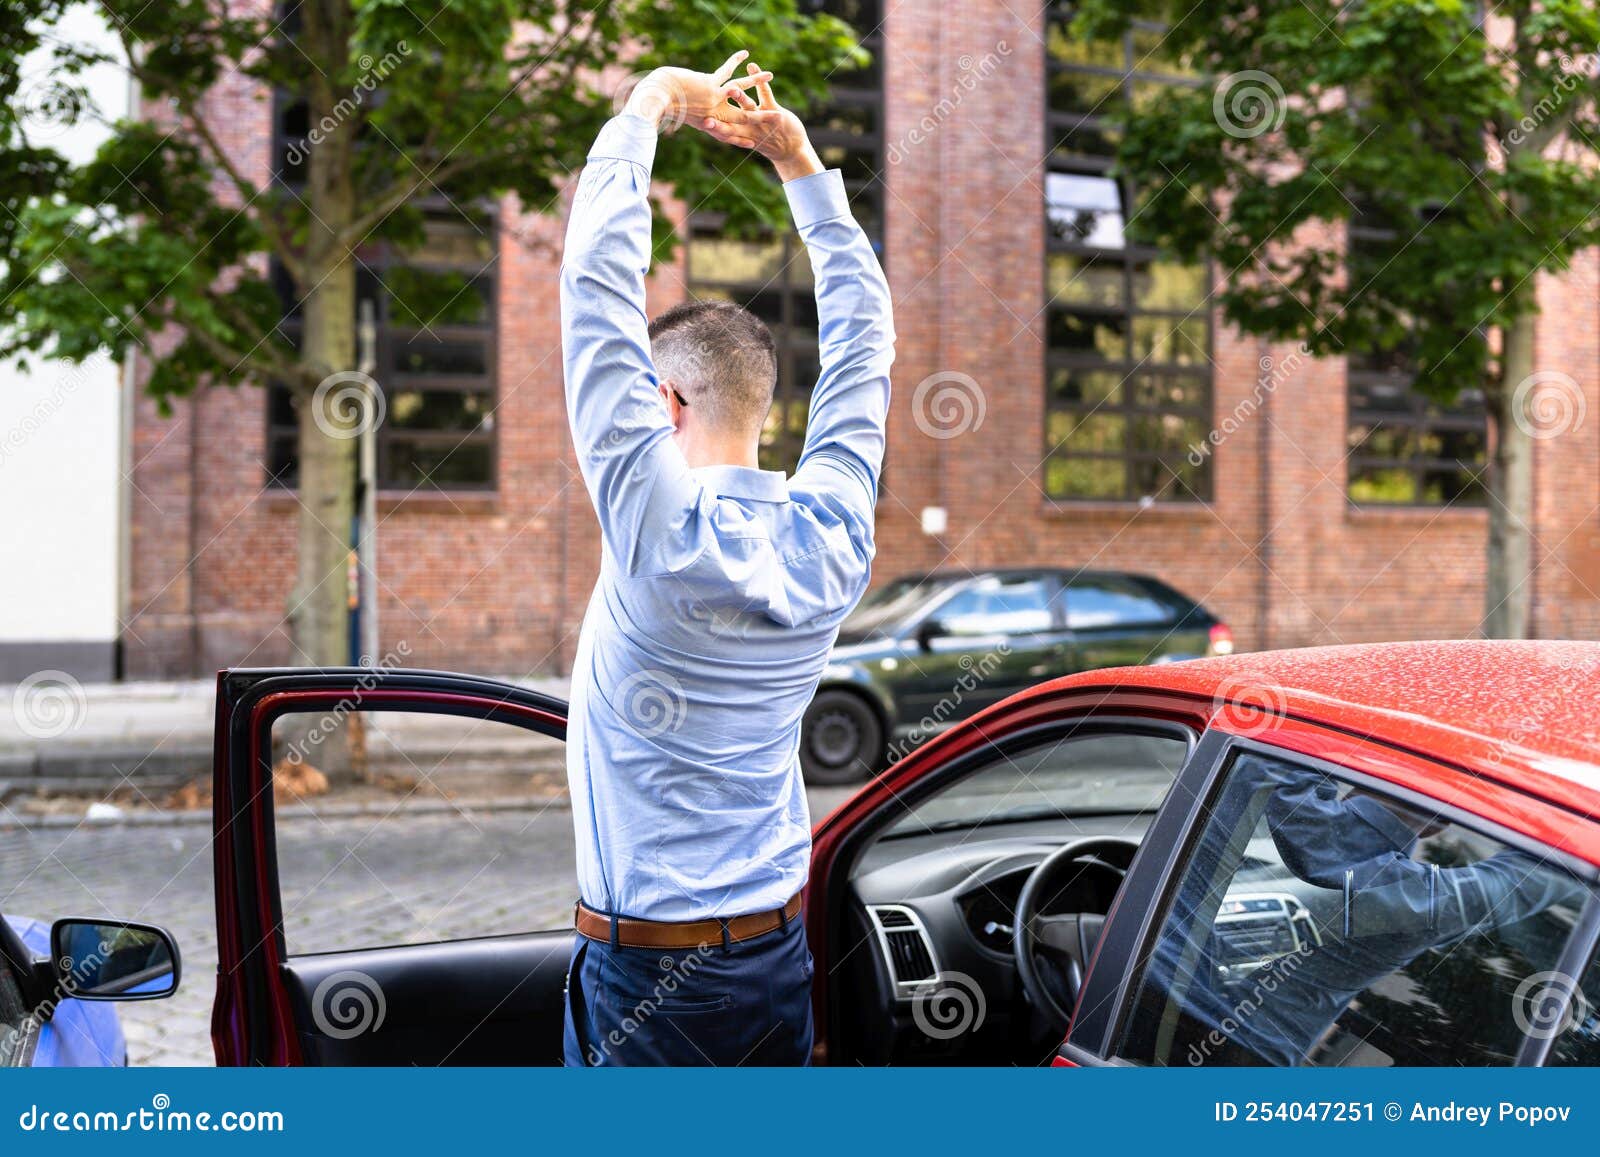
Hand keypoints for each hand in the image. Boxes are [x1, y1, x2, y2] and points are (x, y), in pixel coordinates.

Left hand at [624, 51, 771, 134]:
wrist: (654, 100)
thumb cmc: (657, 108)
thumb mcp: (671, 116)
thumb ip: (678, 119)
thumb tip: (671, 123)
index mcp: (706, 124)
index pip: (728, 134)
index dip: (740, 139)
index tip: (751, 144)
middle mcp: (714, 114)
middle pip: (742, 116)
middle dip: (761, 116)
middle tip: (779, 118)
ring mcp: (714, 99)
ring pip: (740, 89)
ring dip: (756, 80)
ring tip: (770, 74)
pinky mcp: (710, 85)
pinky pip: (727, 71)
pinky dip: (735, 61)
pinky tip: (744, 54)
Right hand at [701, 64, 822, 182]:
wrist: (791, 150)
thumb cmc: (766, 140)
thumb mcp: (745, 134)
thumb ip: (729, 127)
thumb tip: (709, 120)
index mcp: (738, 132)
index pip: (721, 130)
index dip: (711, 128)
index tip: (699, 124)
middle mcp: (748, 128)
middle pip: (730, 121)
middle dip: (719, 121)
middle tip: (706, 119)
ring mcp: (761, 119)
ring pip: (747, 106)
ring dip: (740, 97)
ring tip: (733, 89)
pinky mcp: (775, 112)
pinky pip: (765, 94)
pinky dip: (760, 81)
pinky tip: (752, 66)